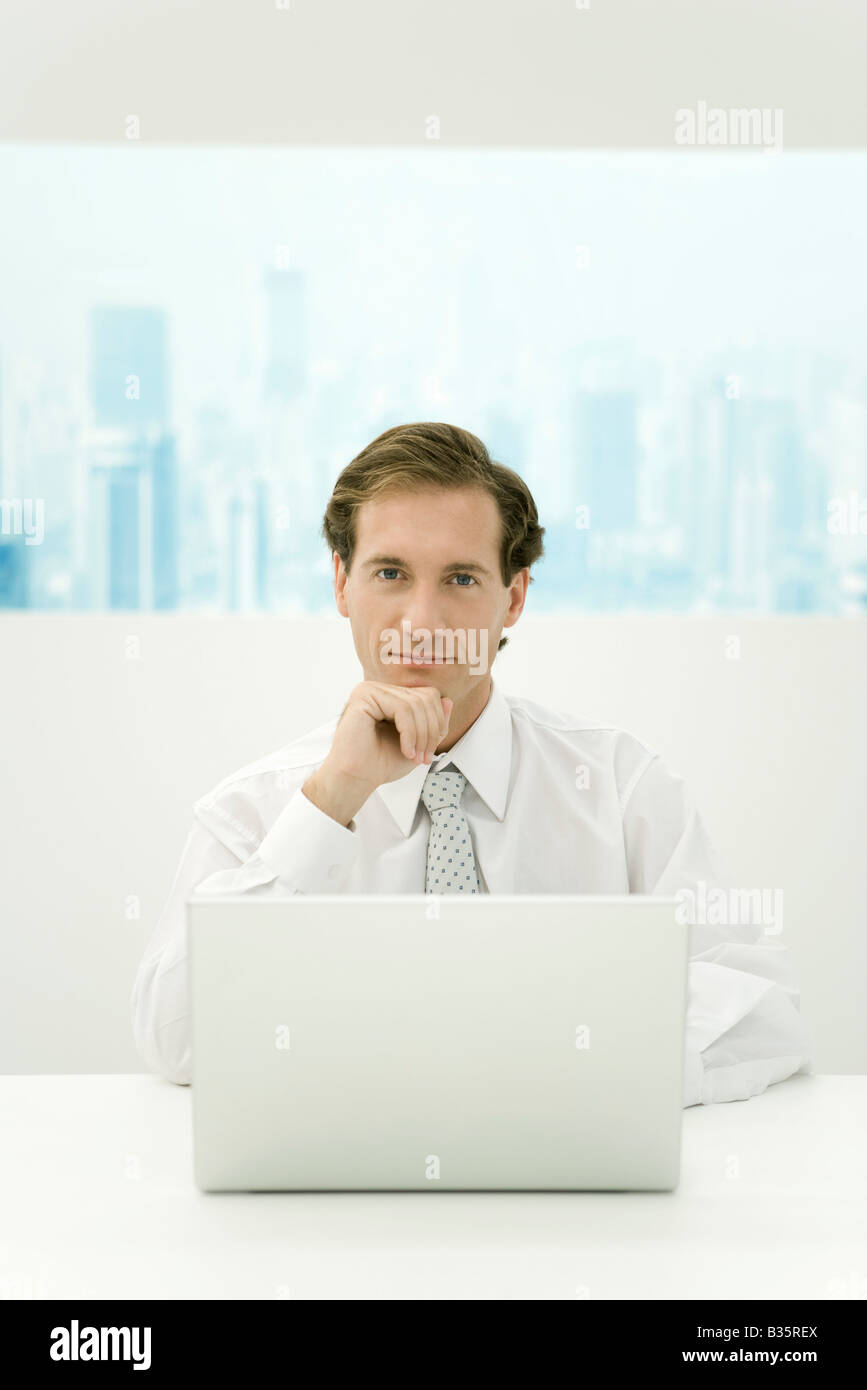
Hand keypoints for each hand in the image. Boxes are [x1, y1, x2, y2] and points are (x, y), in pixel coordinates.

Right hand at [302, 681, 452, 824]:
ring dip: (422, 735)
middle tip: (424, 756)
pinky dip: (410, 733)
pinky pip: (402, 708)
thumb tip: (448, 700)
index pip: (428, 696)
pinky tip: (405, 750)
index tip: (429, 751)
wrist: (356, 779)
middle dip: (431, 730)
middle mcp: (379, 689)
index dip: (437, 723)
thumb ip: (434, 722)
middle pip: (426, 697)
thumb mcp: (419, 743)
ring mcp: (370, 690)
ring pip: (416, 704)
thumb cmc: (380, 764)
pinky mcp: (364, 696)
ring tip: (414, 756)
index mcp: (390, 697)